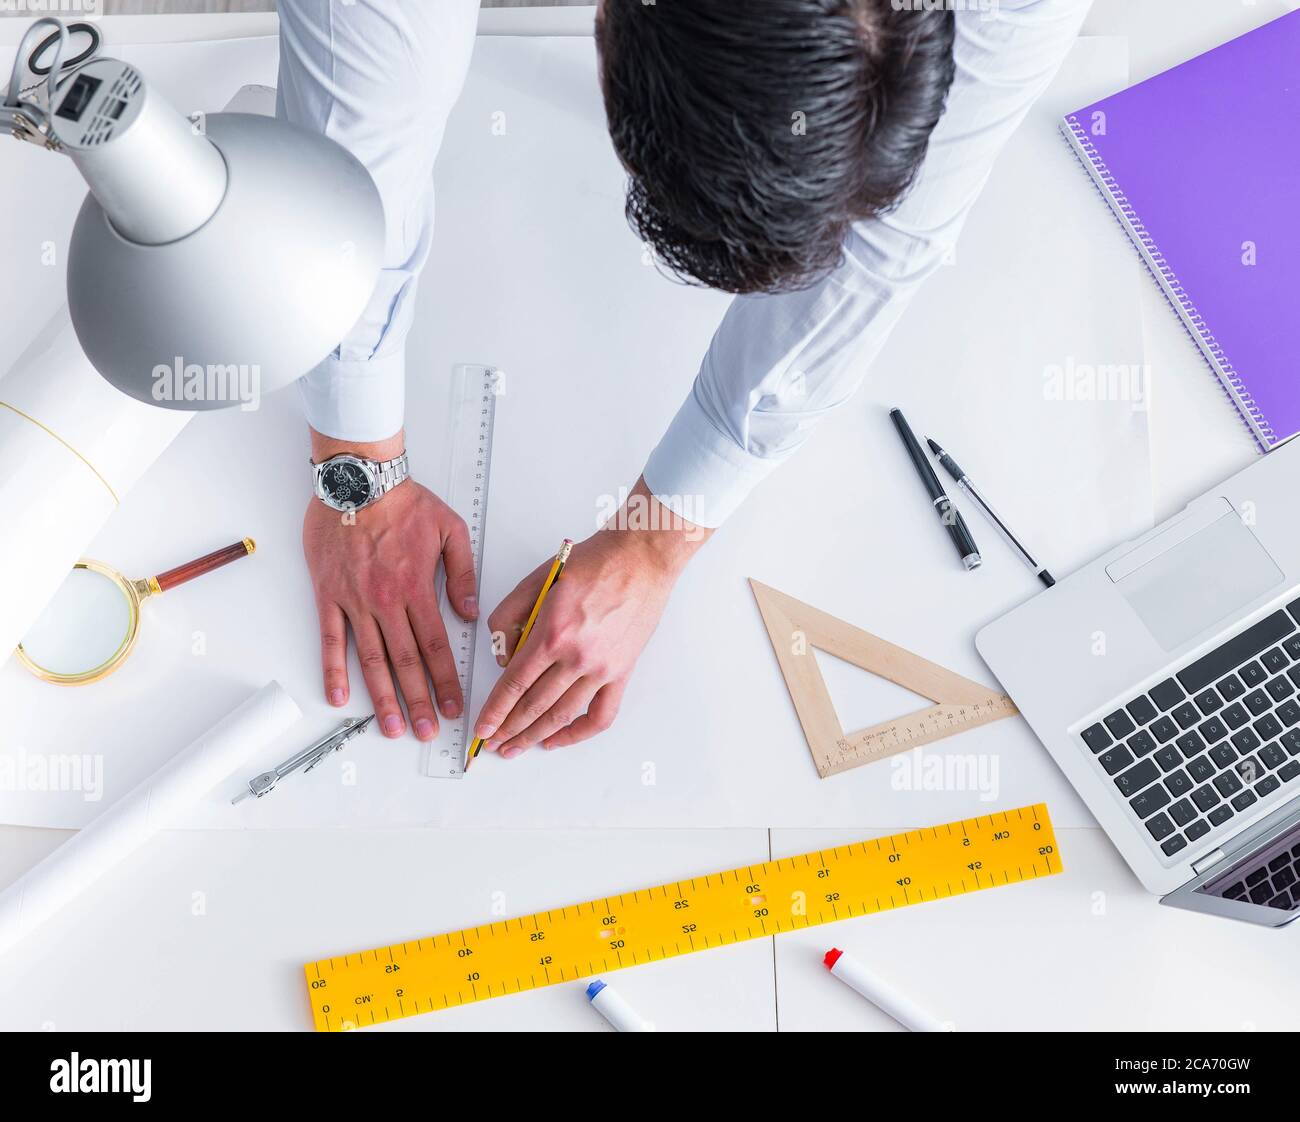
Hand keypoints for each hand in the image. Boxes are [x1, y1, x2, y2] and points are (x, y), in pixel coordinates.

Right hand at [303, 428, 476, 740]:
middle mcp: (386, 602)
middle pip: (406, 662)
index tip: (454, 707)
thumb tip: (469, 611)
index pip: (436, 646)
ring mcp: (355, 602)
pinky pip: (331, 640)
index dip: (445, 681)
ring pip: (371, 660)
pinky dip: (333, 670)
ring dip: (382, 697)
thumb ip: (462, 573)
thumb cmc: (403, 502)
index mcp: (418, 589)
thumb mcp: (450, 529)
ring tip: (390, 727)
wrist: (359, 479)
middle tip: (427, 730)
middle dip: (419, 701)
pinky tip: (338, 696)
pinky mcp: (329, 596)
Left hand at [474, 477, 709, 757]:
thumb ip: (510, 615)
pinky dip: (578, 733)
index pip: (514, 684)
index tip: (483, 727)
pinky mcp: (621, 672)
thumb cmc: (596, 562)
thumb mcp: (538, 579)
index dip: (495, 710)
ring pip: (562, 715)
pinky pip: (600, 715)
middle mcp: (577, 657)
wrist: (641, 557)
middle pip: (534, 705)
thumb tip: (502, 651)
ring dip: (536, 735)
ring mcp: (602, 668)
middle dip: (509, 728)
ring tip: (518, 746)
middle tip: (493, 742)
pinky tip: (559, 739)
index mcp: (552, 633)